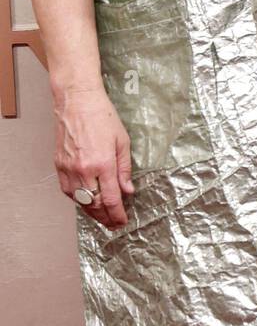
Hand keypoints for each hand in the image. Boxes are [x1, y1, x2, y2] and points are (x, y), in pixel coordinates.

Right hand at [53, 84, 134, 229]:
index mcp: (103, 163)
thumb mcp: (122, 142)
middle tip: (113, 223)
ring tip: (102, 217)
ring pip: (80, 201)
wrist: (78, 102)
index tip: (122, 221)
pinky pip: (68, 191)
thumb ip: (125, 169)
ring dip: (92, 212)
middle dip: (106, 217)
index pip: (111, 199)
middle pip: (95, 205)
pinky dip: (78, 199)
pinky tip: (86, 201)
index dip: (118, 215)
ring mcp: (69, 169)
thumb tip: (128, 190)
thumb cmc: (101, 116)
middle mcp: (84, 169)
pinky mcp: (59, 166)